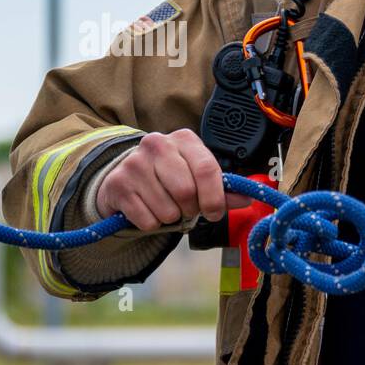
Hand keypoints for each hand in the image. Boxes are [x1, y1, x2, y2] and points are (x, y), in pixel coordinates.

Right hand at [97, 129, 245, 230]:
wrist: (128, 179)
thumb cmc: (171, 178)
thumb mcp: (199, 177)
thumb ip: (223, 189)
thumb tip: (247, 198)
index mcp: (184, 139)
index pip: (207, 169)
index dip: (214, 197)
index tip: (214, 213)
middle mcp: (157, 144)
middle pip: (186, 191)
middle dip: (191, 209)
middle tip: (187, 209)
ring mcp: (134, 163)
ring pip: (167, 210)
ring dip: (171, 218)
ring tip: (166, 206)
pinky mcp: (117, 184)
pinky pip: (147, 220)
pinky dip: (152, 224)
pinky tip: (148, 209)